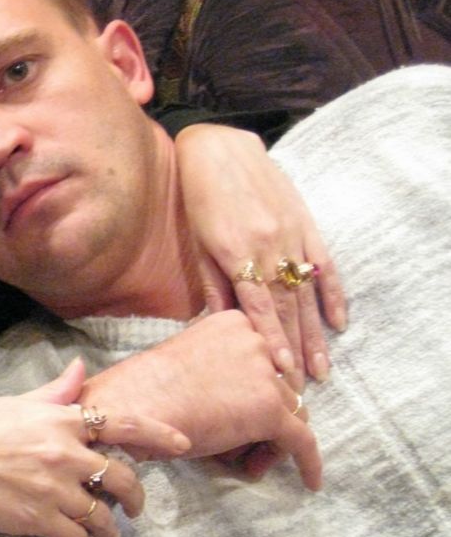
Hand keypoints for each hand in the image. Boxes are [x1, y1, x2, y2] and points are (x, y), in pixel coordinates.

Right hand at [0, 359, 189, 536]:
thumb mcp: (15, 404)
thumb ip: (55, 392)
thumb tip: (81, 369)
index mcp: (58, 420)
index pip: (122, 423)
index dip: (159, 434)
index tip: (183, 443)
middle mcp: (62, 453)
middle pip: (122, 477)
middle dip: (136, 497)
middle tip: (134, 507)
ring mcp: (52, 489)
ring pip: (103, 514)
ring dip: (110, 528)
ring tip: (108, 535)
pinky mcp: (38, 519)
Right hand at [81, 310, 321, 489]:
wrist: (130, 405)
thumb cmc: (144, 387)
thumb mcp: (188, 357)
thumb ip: (222, 365)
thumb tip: (241, 399)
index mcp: (235, 322)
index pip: (265, 358)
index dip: (254, 388)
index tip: (237, 409)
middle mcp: (256, 340)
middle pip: (280, 386)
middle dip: (265, 416)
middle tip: (240, 444)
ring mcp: (265, 373)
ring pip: (291, 415)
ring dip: (270, 441)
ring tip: (244, 463)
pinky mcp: (270, 411)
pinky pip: (303, 441)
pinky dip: (309, 462)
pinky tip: (310, 482)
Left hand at [175, 123, 347, 387]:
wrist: (218, 148)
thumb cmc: (197, 198)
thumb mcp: (198, 242)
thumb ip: (214, 283)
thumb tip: (220, 324)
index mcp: (238, 254)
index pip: (259, 309)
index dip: (272, 341)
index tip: (282, 372)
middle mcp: (269, 248)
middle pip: (286, 309)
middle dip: (294, 350)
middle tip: (302, 387)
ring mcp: (291, 236)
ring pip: (306, 294)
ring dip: (314, 333)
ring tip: (322, 368)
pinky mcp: (304, 223)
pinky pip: (324, 264)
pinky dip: (333, 294)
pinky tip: (339, 322)